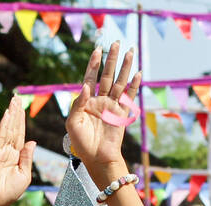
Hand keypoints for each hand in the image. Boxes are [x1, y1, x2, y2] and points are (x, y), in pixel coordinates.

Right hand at [0, 97, 36, 205]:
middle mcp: (8, 151)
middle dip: (16, 112)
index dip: (22, 122)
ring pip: (9, 129)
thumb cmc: (9, 192)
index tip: (22, 108)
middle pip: (14, 128)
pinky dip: (5, 124)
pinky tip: (7, 114)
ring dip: (11, 114)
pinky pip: (1, 136)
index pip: (20, 136)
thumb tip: (32, 141)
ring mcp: (0, 151)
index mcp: (16, 156)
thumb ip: (27, 158)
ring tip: (14, 100)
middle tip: (17, 97)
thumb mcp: (24, 175)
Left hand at [66, 45, 140, 176]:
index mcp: (87, 101)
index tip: (97, 50)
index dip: (93, 64)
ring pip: (119, 82)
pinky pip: (129, 96)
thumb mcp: (73, 122)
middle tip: (116, 42)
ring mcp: (112, 106)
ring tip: (130, 51)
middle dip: (112, 59)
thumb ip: (78, 103)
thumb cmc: (81, 142)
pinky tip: (138, 73)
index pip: (90, 77)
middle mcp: (100, 100)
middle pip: (107, 75)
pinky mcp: (122, 113)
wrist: (96, 157)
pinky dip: (133, 85)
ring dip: (125, 67)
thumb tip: (86, 86)